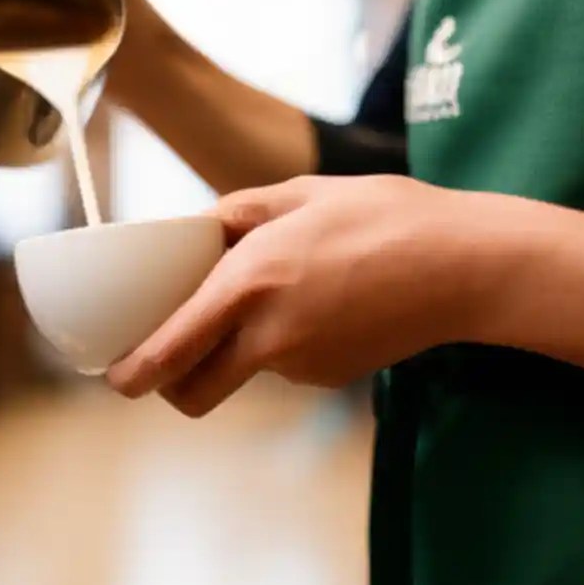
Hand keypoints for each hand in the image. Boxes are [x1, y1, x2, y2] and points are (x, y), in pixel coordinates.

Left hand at [106, 175, 502, 417]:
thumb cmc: (387, 216)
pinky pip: (286, 366)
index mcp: (250, 283)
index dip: (133, 374)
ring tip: (277, 294)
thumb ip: (238, 213)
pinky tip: (319, 304)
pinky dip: (283, 344)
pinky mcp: (333, 376)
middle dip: (171, 386)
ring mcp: (304, 364)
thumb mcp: (302, 193)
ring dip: (236, 349)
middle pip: (195, 391)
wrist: (467, 264)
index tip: (116, 377)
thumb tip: (198, 230)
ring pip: (244, 372)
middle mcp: (270, 335)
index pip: (170, 351)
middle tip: (168, 357)